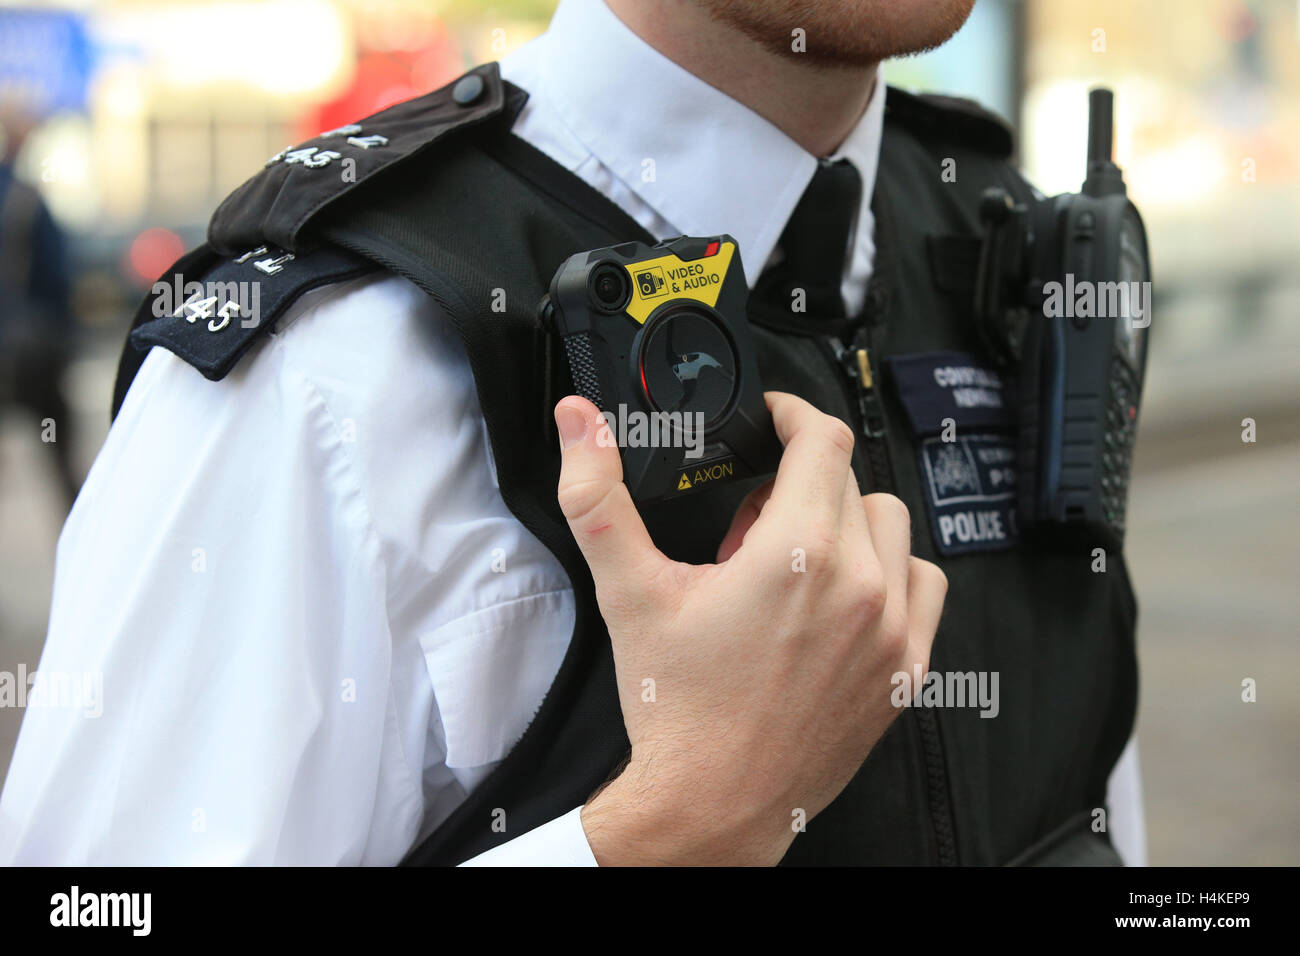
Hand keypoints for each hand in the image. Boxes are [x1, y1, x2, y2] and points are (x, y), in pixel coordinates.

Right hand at [553, 391, 946, 864]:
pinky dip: (890, 572)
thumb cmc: (677, 708)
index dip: (792, 416)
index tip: (772, 423)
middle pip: (849, 480)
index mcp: (797, 553)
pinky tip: (844, 596)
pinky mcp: (907, 667)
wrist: (713, 803)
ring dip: (847, 521)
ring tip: (795, 560)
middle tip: (749, 525)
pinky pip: (924, 583)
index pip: (822, 439)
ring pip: (891, 525)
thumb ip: (598, 496)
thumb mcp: (628, 591)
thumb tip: (579, 423)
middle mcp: (859, 584)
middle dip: (798, 482)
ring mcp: (891, 628)